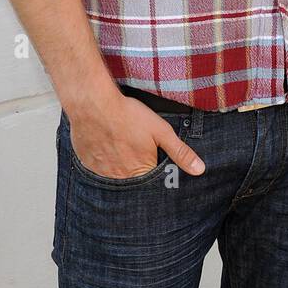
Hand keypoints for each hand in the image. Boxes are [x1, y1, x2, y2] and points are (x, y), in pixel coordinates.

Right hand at [69, 94, 204, 177]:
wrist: (94, 104)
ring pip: (115, 177)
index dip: (155, 169)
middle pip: (134, 182)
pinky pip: (99, 171)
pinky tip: (106, 148)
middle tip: (134, 148)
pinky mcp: (88, 166)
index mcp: (141, 172)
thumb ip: (180, 152)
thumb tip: (200, 170)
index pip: (153, 183)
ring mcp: (102, 174)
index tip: (153, 157)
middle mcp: (121, 179)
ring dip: (120, 167)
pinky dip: (104, 163)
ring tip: (121, 147)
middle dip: (137, 169)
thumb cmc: (128, 115)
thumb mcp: (161, 131)